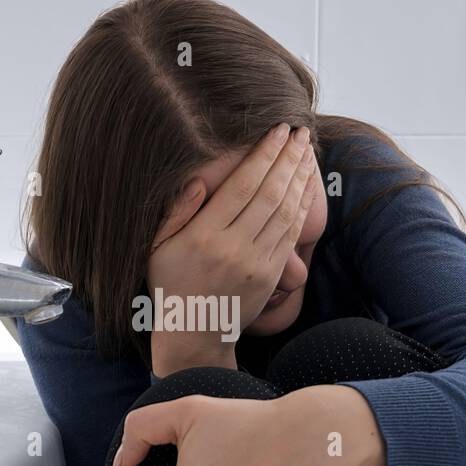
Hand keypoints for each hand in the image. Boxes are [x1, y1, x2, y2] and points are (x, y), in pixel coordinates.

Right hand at [147, 123, 319, 376]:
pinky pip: (290, 234)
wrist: (194, 333)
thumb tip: (199, 179)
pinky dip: (301, 207)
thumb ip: (176, 212)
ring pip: (285, 212)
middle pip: (270, 193)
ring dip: (300, 178)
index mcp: (205, 236)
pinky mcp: (270, 276)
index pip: (243, 186)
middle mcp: (234, 248)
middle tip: (300, 132)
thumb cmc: (171, 284)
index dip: (264, 155)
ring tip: (307, 152)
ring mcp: (256, 263)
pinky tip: (305, 187)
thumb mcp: (157, 247)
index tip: (278, 131)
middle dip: (288, 159)